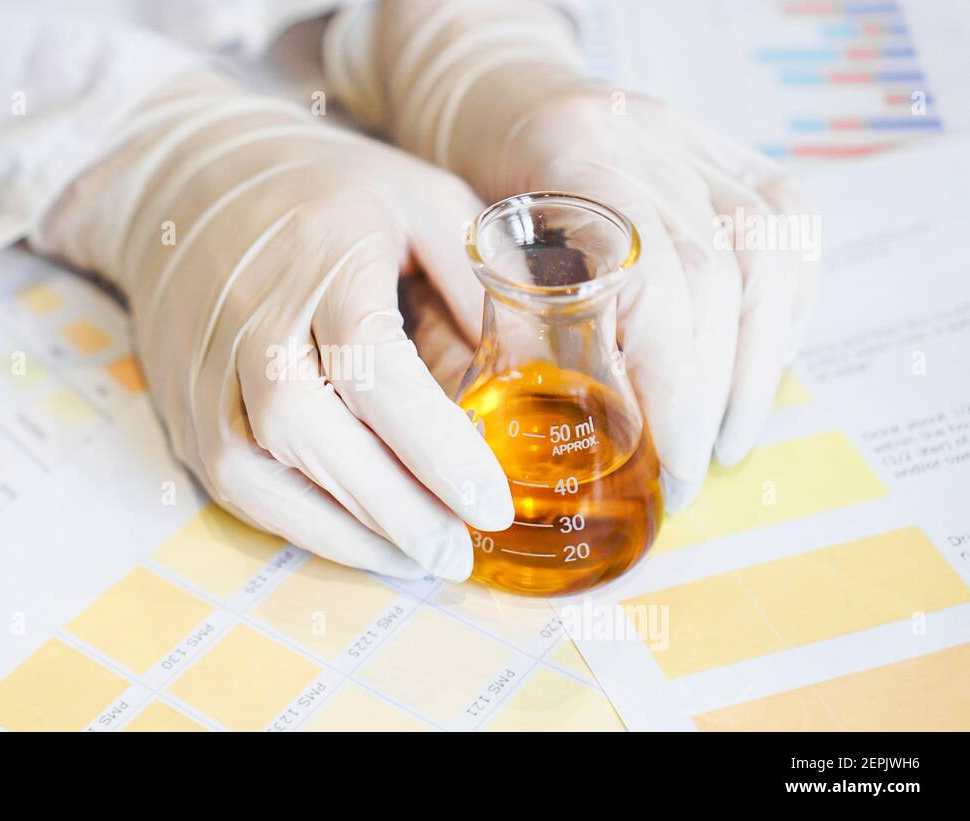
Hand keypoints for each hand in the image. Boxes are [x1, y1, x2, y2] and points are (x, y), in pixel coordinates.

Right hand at [35, 72, 512, 579]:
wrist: (189, 180)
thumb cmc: (326, 192)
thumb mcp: (422, 199)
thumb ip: (479, 278)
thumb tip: (533, 373)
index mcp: (324, 257)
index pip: (372, 366)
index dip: (432, 445)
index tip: (488, 503)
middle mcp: (253, 318)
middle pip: (308, 431)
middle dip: (390, 508)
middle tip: (458, 554)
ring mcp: (206, 367)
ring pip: (259, 472)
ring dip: (341, 532)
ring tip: (416, 561)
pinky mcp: (184, 405)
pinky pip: (234, 485)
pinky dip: (297, 524)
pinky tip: (357, 539)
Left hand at [331, 0, 819, 509]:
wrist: (494, 94)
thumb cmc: (467, 181)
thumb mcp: (468, 246)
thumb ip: (508, 317)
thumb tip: (545, 442)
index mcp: (570, 153)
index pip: (657, 275)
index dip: (677, 381)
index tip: (672, 461)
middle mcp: (646, 136)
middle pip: (722, 269)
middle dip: (719, 388)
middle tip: (695, 467)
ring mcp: (693, 135)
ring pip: (769, 247)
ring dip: (759, 359)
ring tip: (730, 435)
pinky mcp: (726, 146)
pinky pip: (789, 221)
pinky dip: (786, 301)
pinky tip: (762, 361)